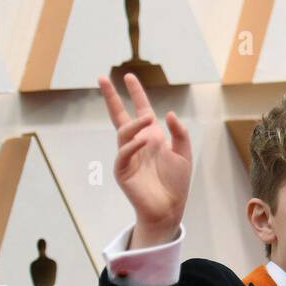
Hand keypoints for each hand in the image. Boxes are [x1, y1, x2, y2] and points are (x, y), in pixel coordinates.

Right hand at [98, 73, 192, 237]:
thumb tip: (169, 114)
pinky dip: (132, 145)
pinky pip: (124, 154)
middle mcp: (137, 143)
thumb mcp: (183, 154)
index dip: (135, 93)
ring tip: (147, 119)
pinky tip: (143, 141)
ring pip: (123, 133)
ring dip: (134, 124)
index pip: (140, 110)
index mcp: (151, 137)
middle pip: (120, 116)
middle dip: (111, 97)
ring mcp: (128, 156)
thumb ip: (180, 133)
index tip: (129, 77)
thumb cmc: (176, 183)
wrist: (170, 208)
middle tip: (102, 78)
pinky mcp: (123, 171)